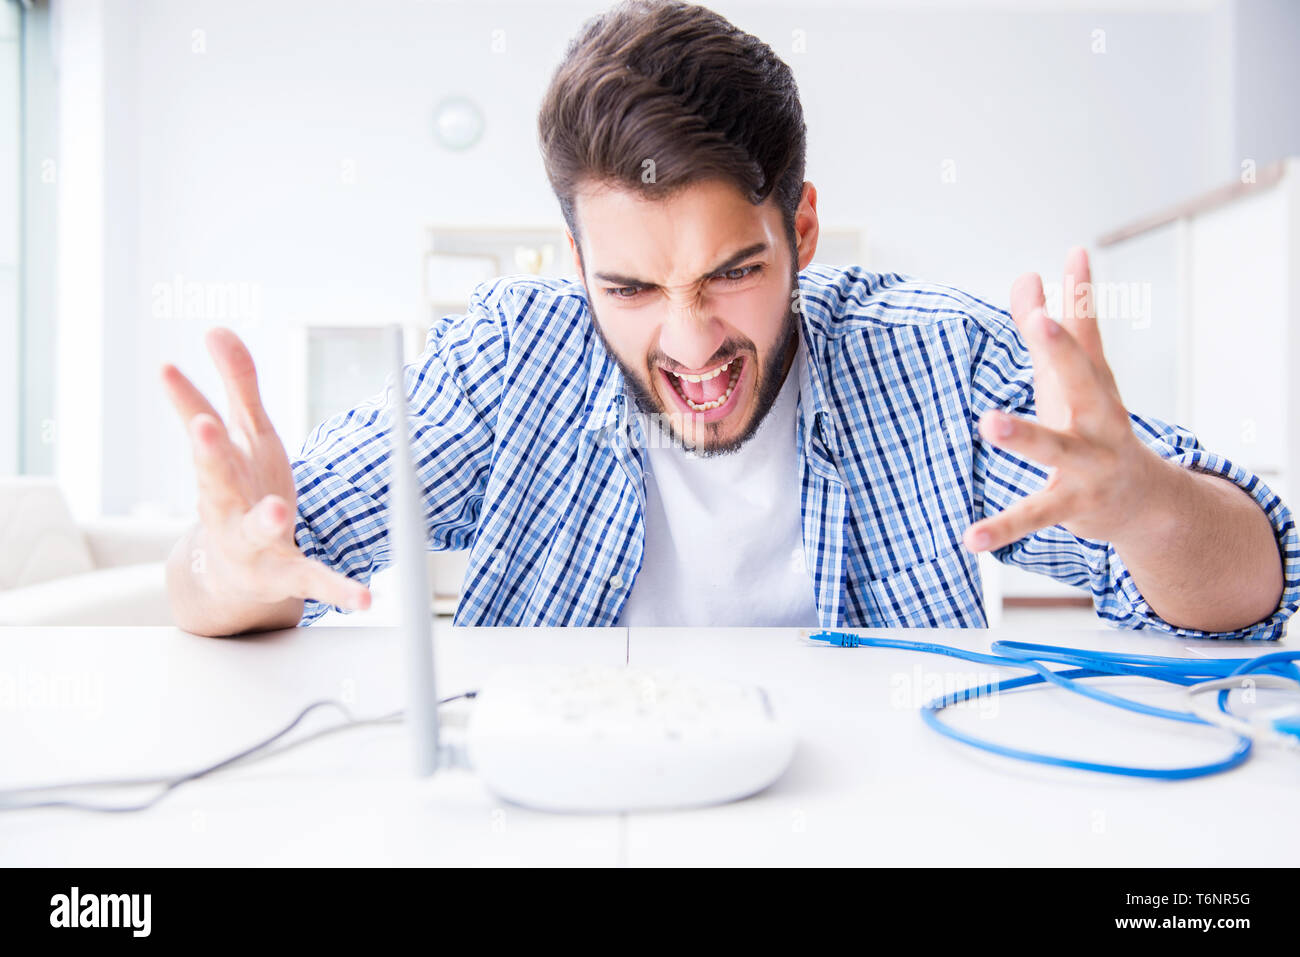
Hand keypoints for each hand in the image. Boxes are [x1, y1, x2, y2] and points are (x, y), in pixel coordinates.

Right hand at [161, 328, 371, 611]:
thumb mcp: (245, 439)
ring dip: (265, 518)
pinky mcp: (284, 574)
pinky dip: (338, 590)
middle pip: (214, 478)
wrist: (232, 575)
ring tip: (277, 508)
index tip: (169, 368)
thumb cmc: (242, 493)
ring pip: (257, 530)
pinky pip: (313, 581)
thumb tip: (216, 329)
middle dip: (208, 451)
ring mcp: (253, 543)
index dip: (186, 399)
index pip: (201, 429)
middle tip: (202, 426)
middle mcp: (227, 506)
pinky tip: (363, 599)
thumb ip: (235, 386)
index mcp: (220, 471)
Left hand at [963, 247, 1175, 552]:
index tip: (1073, 255)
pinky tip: (970, 538)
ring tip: (988, 421)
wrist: (1146, 504)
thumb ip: (1045, 329)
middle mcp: (1098, 422)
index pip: (1087, 334)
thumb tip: (1028, 273)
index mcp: (1094, 387)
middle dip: (1063, 351)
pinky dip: (1003, 529)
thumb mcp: (1070, 380)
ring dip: (1025, 434)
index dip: (1079, 298)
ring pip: (1056, 449)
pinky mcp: (1072, 505)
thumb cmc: (1097, 429)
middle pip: (1082, 381)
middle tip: (1040, 319)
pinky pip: (1033, 517)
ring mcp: (1088, 465)